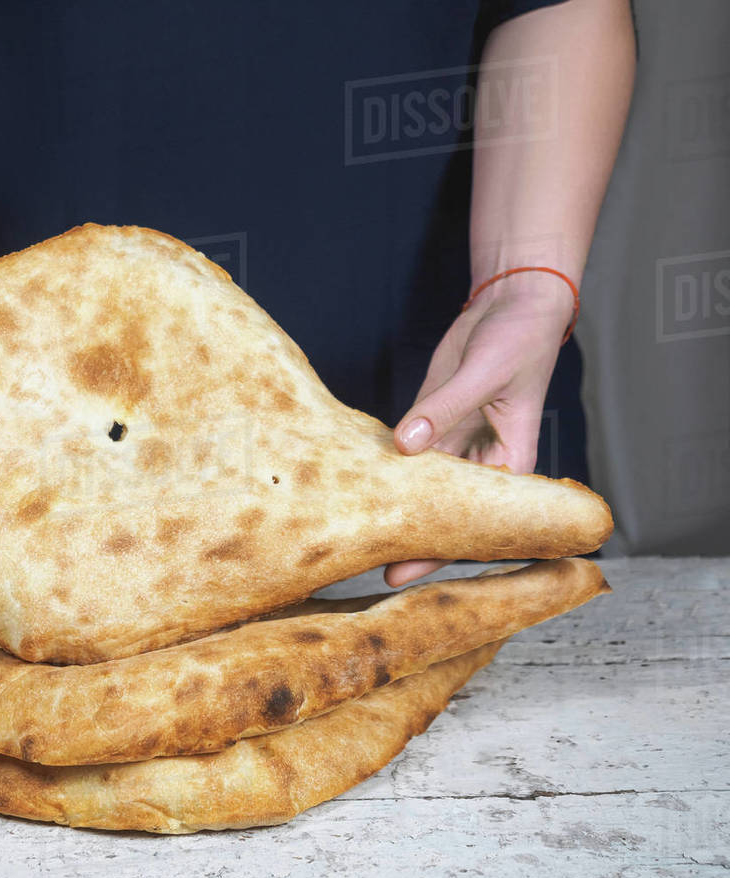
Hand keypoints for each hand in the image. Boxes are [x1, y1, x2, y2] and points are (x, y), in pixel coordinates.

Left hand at [385, 272, 576, 586]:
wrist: (510, 304)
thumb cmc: (518, 339)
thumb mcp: (486, 373)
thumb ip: (444, 408)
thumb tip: (405, 444)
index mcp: (512, 460)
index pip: (483, 519)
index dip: (450, 550)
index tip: (413, 573)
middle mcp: (481, 459)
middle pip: (450, 512)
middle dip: (418, 543)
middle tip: (379, 573)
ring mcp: (453, 441)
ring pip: (424, 486)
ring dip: (399, 508)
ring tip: (361, 538)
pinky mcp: (431, 419)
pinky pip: (407, 451)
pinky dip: (386, 467)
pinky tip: (359, 488)